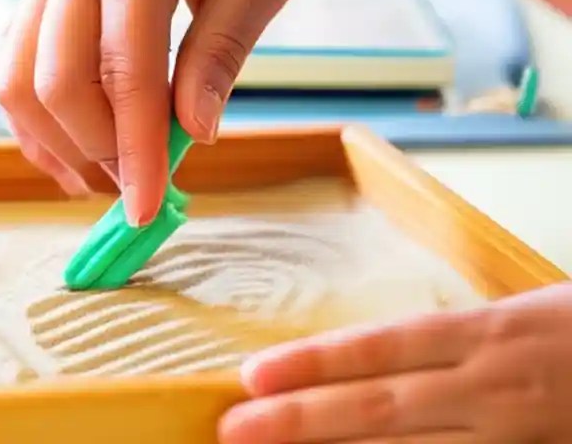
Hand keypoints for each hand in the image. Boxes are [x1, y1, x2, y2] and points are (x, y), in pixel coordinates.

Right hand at [0, 0, 333, 222]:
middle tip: (139, 190)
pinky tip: (69, 142)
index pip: (124, 76)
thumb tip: (191, 136)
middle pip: (51, 83)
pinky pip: (13, 54)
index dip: (135, 153)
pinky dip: (33, 109)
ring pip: (14, 74)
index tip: (149, 211)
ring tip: (97, 178)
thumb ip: (218, 54)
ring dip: (48, 138)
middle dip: (92, 150)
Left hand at [220, 284, 571, 442]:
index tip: (251, 375)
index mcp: (487, 334)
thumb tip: (370, 368)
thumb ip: (448, 348)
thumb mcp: (518, 320)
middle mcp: (496, 386)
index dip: (314, 363)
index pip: (381, 347)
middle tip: (234, 429)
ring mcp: (520, 433)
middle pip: (384, 407)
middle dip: (304, 421)